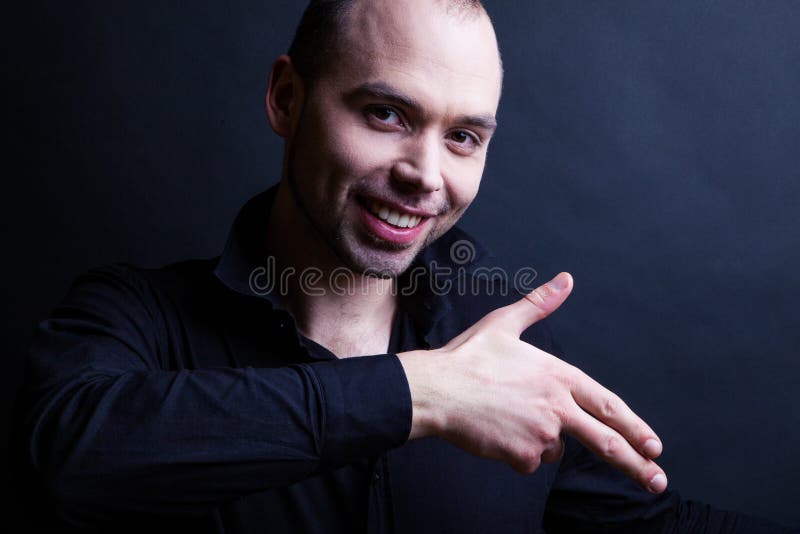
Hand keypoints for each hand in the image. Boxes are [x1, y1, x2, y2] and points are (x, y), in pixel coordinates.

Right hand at [398, 272, 667, 493]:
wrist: (437, 390)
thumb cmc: (468, 357)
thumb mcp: (505, 323)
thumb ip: (540, 304)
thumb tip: (566, 280)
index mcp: (558, 375)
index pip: (607, 405)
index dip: (634, 426)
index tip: (653, 446)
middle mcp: (557, 406)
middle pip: (606, 441)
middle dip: (636, 464)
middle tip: (657, 481)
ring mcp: (542, 433)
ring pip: (554, 448)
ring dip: (541, 440)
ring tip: (507, 416)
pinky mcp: (522, 455)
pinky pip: (528, 460)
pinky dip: (517, 452)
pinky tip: (497, 431)